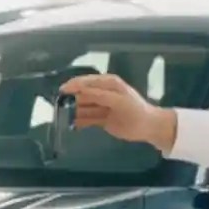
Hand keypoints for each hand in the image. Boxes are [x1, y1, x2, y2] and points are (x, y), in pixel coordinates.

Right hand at [59, 74, 176, 150]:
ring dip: (73, 112)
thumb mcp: (119, 101)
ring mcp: (101, 106)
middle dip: (71, 99)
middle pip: (82, 94)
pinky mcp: (101, 119)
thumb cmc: (136, 110)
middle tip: (59, 107)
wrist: (149, 127)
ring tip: (63, 117)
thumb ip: (100, 95)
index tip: (62, 91)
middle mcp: (103, 93)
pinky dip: (79, 122)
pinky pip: (86, 119)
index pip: (87, 82)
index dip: (74, 85)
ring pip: (83, 107)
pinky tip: (72, 126)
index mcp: (108, 83)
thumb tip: (81, 90)